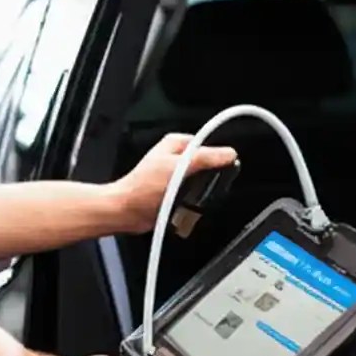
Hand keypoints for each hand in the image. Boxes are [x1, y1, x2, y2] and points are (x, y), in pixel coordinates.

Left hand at [109, 133, 237, 233]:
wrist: (126, 211)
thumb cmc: (142, 188)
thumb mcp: (178, 167)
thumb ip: (204, 158)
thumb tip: (229, 154)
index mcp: (176, 143)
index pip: (208, 144)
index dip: (218, 157)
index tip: (226, 169)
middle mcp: (176, 157)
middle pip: (207, 165)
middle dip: (209, 178)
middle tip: (203, 187)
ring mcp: (175, 176)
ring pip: (202, 182)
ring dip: (201, 192)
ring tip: (191, 198)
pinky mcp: (174, 192)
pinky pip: (193, 196)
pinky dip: (194, 202)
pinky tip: (188, 206)